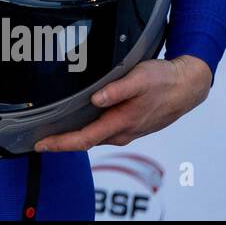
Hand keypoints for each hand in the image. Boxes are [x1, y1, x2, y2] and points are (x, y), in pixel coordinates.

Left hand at [34, 55, 211, 152]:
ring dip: (75, 134)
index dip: (61, 143)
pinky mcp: (131, 125)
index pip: (84, 139)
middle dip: (62, 140)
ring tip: (52, 127)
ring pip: (95, 135)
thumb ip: (117, 90)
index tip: (41, 145)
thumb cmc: (164, 81)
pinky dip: (88, 128)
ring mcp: (128, 131)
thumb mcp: (139, 79)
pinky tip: (79, 119)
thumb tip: (96, 98)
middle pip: (86, 140)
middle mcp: (123, 132)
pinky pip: (104, 130)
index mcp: (121, 123)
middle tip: (37, 134)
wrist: (188, 87)